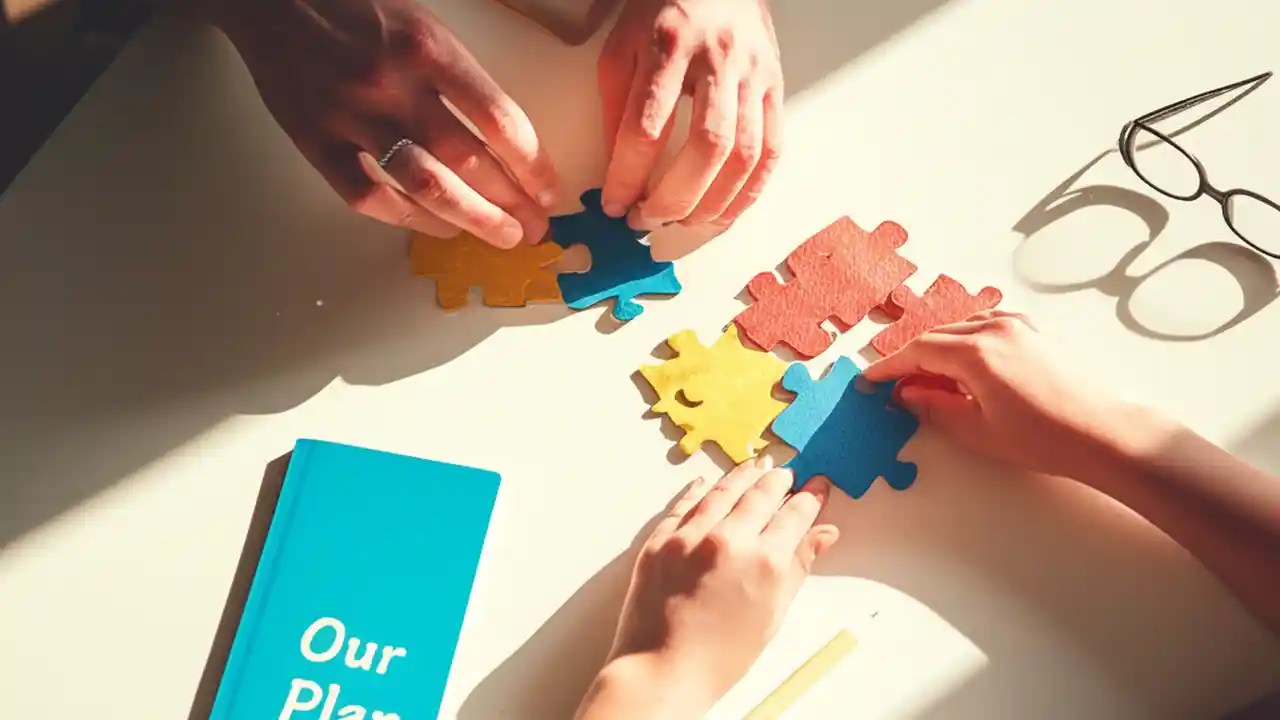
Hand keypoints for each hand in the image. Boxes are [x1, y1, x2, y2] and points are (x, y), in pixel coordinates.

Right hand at [208, 0, 557, 247]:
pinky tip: (437, 227)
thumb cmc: (355, 5)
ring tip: (501, 235)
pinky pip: (367, 196)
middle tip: (535, 226)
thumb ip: (458, 76)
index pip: (500, 120)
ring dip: (472, 220)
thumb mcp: (422, 22)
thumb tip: (504, 139)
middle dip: (512, 203)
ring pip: (425, 187)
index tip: (550, 192)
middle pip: (469, 161)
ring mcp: (352, 117)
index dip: (533, 166)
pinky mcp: (314, 141)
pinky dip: (407, 219)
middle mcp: (394, 85)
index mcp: (429, 49)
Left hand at [577, 458, 837, 719]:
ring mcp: (691, 536)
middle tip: (788, 472)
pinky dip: (700, 488)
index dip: (810, 497)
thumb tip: (824, 534)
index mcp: (766, 562)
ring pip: (723, 489)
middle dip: (779, 479)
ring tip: (757, 464)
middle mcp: (730, 540)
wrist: (663, 670)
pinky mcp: (660, 539)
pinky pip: (685, 503)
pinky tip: (709, 481)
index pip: (795, 514)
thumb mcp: (772, 614)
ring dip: (743, 474)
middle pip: (761, 494)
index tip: (818, 486)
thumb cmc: (722, 655)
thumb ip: (798, 567)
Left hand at [597, 0, 782, 230]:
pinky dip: (750, 191)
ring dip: (714, 203)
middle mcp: (719, 61)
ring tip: (683, 225)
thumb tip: (619, 170)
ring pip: (745, 154)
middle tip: (647, 221)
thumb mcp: (623, 44)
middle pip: (707, 146)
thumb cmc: (663, 10)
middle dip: (675, 198)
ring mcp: (754, 75)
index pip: (647, 125)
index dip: (628, 175)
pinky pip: (772, 149)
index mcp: (670, 44)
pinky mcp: (776, 87)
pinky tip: (725, 212)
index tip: (614, 204)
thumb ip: (617, 104)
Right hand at [863, 311, 1133, 478]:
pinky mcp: (1038, 331)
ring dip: (941, 348)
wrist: (1105, 433)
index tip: (872, 380)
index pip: (918, 351)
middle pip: (938, 336)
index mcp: (976, 352)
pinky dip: (968, 340)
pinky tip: (968, 363)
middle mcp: (996, 328)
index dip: (890, 366)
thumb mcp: (978, 430)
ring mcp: (1021, 325)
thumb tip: (909, 394)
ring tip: (930, 377)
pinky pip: (989, 325)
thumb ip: (935, 407)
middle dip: (913, 359)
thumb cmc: (1046, 438)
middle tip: (896, 384)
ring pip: (963, 327)